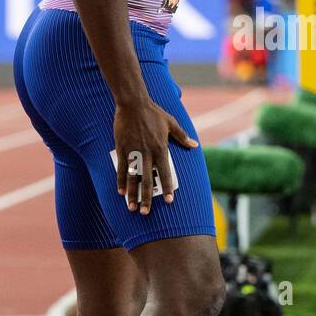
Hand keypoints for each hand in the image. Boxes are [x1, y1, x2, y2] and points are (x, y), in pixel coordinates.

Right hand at [113, 100, 197, 214]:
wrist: (133, 103)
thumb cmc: (153, 112)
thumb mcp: (171, 123)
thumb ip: (182, 136)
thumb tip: (195, 145)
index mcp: (161, 148)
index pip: (164, 172)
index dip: (167, 187)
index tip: (170, 201)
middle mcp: (147, 153)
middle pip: (147, 180)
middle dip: (147, 198)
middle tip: (146, 212)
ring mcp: (133, 151)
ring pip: (133, 177)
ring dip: (132, 193)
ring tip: (132, 207)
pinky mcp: (122, 148)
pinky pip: (121, 168)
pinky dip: (121, 180)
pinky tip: (120, 192)